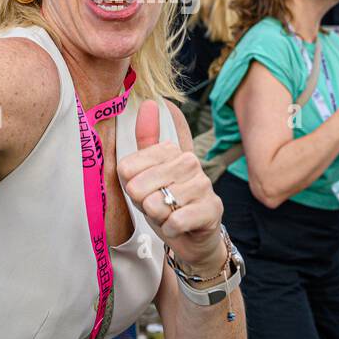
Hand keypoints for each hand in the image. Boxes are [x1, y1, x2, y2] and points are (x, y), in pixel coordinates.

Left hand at [117, 100, 224, 273]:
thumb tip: (148, 102)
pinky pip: (174, 221)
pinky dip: (170, 229)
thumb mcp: (148, 173)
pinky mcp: (211, 208)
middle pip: (138, 187)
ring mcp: (203, 184)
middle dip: (143, 204)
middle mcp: (188, 162)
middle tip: (158, 206)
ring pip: (156, 204)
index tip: (146, 190)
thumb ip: (145, 141)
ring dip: (158, 218)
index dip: (131, 187)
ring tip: (170, 214)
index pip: (126, 169)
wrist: (194, 236)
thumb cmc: (168, 202)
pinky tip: (179, 226)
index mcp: (170, 150)